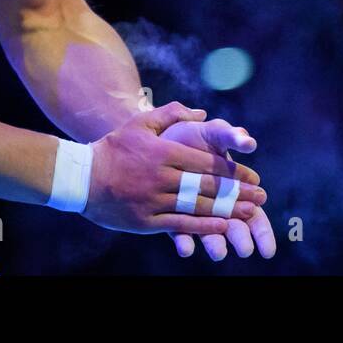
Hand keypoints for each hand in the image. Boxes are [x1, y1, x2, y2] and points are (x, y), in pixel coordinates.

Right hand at [82, 102, 266, 235]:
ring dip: (227, 211)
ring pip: (197, 206)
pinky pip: (180, 224)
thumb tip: (202, 115)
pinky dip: (203, 227)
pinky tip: (221, 227)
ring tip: (249, 214)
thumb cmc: (113, 148)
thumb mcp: (140, 123)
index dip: (234, 171)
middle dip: (238, 192)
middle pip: (208, 186)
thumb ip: (172, 115)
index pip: (206, 163)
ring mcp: (154, 200)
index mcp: (164, 152)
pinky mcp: (146, 220)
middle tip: (262, 196)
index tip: (254, 176)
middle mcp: (162, 177)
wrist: (80, 177)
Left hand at [159, 118, 275, 259]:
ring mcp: (195, 212)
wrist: (160, 135)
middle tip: (245, 249)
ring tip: (218, 252)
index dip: (262, 232)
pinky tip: (185, 248)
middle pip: (234, 228)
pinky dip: (184, 241)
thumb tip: (249, 142)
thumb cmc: (194, 134)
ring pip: (208, 233)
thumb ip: (232, 136)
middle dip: (240, 239)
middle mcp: (216, 205)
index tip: (267, 248)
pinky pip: (178, 232)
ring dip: (214, 243)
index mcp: (234, 189)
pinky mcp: (172, 215)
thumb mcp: (215, 132)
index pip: (253, 215)